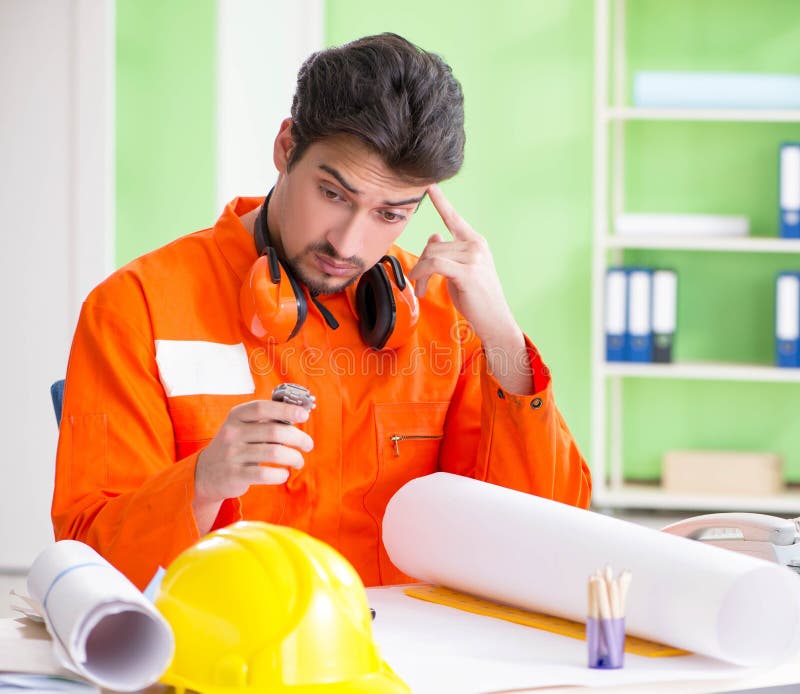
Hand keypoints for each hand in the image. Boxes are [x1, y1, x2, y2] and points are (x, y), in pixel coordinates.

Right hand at [194, 399, 313, 503]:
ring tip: (299, 461)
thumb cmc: (236, 445)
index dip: (286, 409)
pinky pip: (265, 474)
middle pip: (274, 432)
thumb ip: (266, 420)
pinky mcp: (234, 475)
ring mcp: (232, 454)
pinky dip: (280, 475)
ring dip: (294, 457)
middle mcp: (232, 433)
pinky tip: (283, 474)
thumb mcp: (244, 427)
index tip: (304, 415)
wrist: (206, 472)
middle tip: (308, 444)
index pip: (262, 408)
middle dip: (298, 438)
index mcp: (236, 416)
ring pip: (273, 453)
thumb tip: (300, 412)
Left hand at [408, 184, 515, 343]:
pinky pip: (435, 264)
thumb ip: (448, 253)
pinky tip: (420, 285)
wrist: (494, 320)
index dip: (441, 202)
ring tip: (422, 290)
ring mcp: (474, 257)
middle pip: (433, 243)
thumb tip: (434, 235)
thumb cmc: (477, 298)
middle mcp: (476, 245)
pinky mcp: (468, 272)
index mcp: (475, 242)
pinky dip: (422, 274)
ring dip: (420, 274)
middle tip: (419, 285)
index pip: (454, 218)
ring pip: (432, 254)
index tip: (429, 186)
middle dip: (421, 264)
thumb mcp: (460, 271)